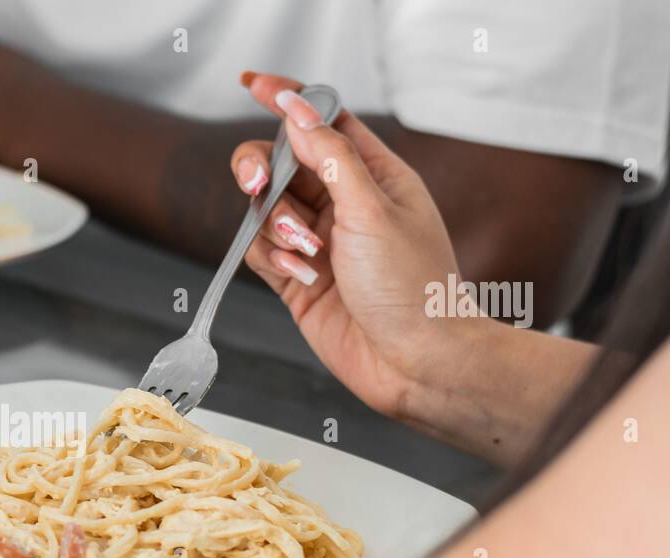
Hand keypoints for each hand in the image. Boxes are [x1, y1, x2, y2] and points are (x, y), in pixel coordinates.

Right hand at [229, 73, 481, 421]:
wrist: (415, 361)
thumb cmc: (414, 288)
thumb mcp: (373, 209)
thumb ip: (330, 157)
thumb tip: (297, 111)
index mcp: (375, 175)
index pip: (325, 121)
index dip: (289, 99)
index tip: (254, 85)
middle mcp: (343, 204)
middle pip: (281, 162)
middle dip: (262, 168)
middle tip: (258, 183)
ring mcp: (318, 242)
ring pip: (266, 209)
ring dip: (275, 225)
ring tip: (304, 251)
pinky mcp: (297, 280)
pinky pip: (262, 252)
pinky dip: (272, 259)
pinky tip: (300, 276)